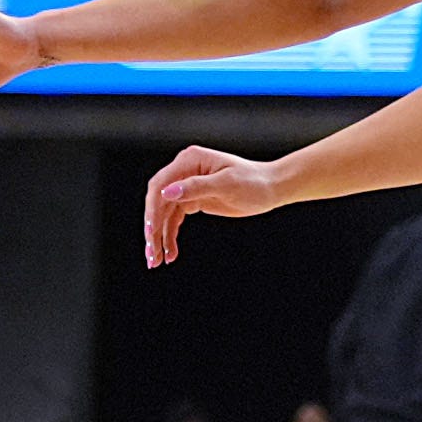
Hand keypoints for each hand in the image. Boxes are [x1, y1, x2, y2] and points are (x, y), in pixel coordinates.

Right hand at [143, 146, 282, 265]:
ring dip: (159, 237)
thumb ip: (195, 187)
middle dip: (153, 228)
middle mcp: (184, 171)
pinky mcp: (193, 201)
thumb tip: (168, 193)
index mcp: (189, 161)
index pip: (160, 185)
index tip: (151, 230)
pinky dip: (170, 237)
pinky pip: (175, 220)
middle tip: (152, 253)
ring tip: (157, 260)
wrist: (270, 188)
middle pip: (158, 201)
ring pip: (164, 214)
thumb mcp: (226, 184)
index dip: (152, 209)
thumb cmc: (253, 182)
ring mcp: (187, 187)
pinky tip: (171, 253)